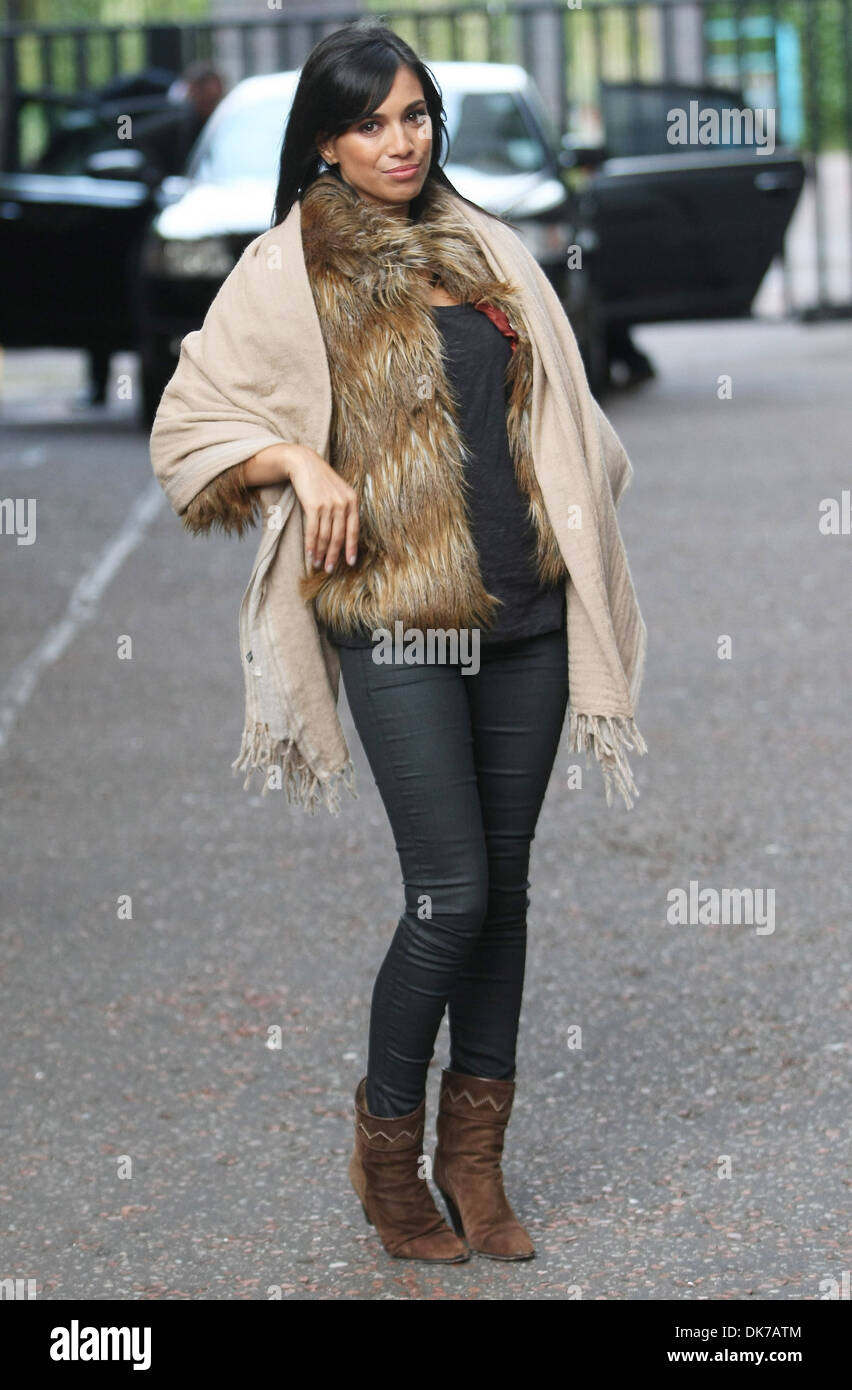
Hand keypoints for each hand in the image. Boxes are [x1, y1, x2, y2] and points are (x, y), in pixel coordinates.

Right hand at [286, 446, 359, 572]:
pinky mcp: (314, 505)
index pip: (353, 530)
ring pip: (326, 536)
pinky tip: (310, 554)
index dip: (351, 548)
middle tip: (330, 569)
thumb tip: (345, 535)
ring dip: (321, 553)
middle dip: (334, 555)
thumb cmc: (322, 480)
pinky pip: (313, 531)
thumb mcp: (339, 492)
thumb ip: (345, 509)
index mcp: (352, 501)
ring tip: (318, 564)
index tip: (350, 563)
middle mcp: (343, 503)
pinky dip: (312, 545)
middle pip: (339, 536)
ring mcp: (328, 504)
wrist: (304, 463)